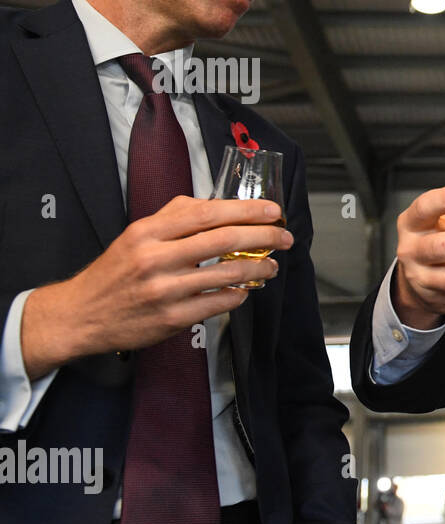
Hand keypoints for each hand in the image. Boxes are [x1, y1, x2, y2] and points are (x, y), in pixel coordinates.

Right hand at [22, 196, 292, 378]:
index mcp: (148, 232)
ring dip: (258, 268)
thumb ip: (175, 216)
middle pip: (223, 240)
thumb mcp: (137, 234)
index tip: (272, 211)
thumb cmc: (116, 271)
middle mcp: (155, 258)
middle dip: (263, 237)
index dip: (246, 210)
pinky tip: (246, 289)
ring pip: (227, 274)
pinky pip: (219, 303)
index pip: (207, 213)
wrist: (81, 314)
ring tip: (271, 266)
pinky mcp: (172, 318)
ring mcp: (164, 290)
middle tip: (284, 238)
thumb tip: (219, 205)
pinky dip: (239, 294)